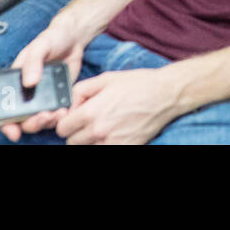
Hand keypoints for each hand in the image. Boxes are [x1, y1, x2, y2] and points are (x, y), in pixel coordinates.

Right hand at [0, 15, 88, 141]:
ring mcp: (43, 97)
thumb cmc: (52, 39)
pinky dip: (60, 116)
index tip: (13, 131)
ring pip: (40, 120)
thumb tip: (28, 83)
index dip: (6, 124)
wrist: (73, 38)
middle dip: (31, 124)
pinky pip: (57, 113)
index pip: (4, 109)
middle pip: (23, 120)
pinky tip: (66, 109)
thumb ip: (33, 62)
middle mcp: (27, 94)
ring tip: (58, 113)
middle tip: (44, 116)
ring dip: (47, 122)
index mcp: (15, 82)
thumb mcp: (40, 45)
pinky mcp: (59, 97)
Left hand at [55, 68, 177, 144]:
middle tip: (90, 122)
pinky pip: (105, 150)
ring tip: (104, 128)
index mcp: (92, 112)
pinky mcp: (126, 148)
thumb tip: (70, 104)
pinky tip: (114, 133)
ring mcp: (113, 142)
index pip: (62, 128)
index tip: (75, 118)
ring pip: (86, 149)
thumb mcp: (106, 78)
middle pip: (71, 143)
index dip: (67, 121)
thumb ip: (81, 90)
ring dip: (90, 141)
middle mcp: (99, 130)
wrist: (166, 94)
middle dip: (77, 132)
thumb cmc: (138, 83)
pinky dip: (105, 144)